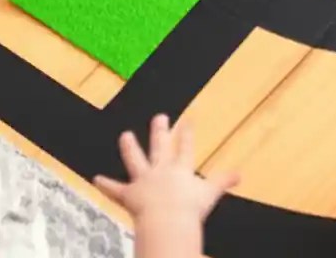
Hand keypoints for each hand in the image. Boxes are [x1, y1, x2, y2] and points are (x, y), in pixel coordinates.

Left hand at [94, 114, 238, 224]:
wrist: (168, 219)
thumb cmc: (190, 208)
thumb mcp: (210, 193)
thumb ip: (223, 181)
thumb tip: (240, 174)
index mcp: (180, 169)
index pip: (185, 148)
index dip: (187, 134)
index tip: (187, 119)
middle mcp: (161, 170)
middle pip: (160, 147)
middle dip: (160, 131)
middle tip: (159, 117)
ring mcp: (144, 180)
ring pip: (135, 160)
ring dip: (130, 147)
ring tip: (125, 135)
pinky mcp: (130, 194)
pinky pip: (116, 189)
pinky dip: (106, 185)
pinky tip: (95, 178)